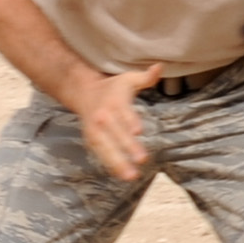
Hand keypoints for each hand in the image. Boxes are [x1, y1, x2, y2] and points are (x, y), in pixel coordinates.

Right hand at [70, 64, 161, 179]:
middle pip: (116, 134)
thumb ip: (146, 77)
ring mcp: (96, 130)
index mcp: (114, 101)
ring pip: (106, 148)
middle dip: (127, 147)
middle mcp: (104, 117)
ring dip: (118, 163)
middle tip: (142, 159)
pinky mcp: (92, 140)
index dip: (130, 121)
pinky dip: (111, 165)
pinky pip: (101, 154)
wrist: (83, 92)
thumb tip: (160, 66)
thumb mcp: (128, 79)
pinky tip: (123, 176)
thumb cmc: (112, 87)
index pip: (123, 113)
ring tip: (131, 176)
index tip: (138, 131)